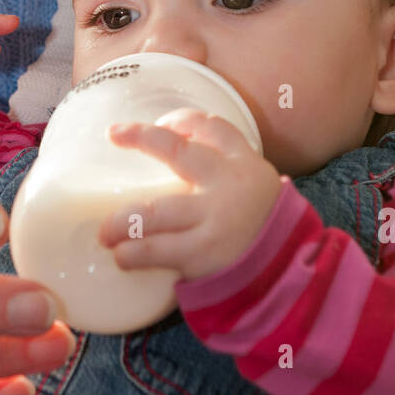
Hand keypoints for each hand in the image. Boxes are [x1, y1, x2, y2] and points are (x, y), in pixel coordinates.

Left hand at [99, 110, 281, 280]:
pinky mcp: (202, 253)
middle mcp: (228, 184)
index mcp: (243, 165)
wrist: (288, 274)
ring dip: (122, 221)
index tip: (155, 123)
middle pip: (177, 151)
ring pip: (155, 212)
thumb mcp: (255, 190)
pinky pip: (156, 250)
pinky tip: (122, 257)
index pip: (212, 126)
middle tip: (114, 134)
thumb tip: (176, 156)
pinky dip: (133, 254)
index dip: (181, 119)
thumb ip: (222, 174)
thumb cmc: (263, 230)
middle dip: (143, 137)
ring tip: (106, 233)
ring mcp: (213, 219)